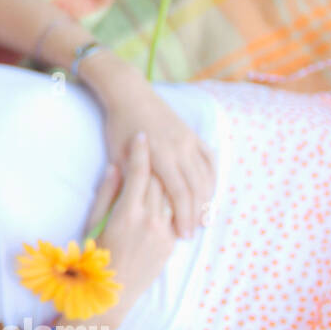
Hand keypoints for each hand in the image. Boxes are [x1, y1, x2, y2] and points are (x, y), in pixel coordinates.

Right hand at [83, 134, 177, 309]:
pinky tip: (174, 187)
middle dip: (157, 159)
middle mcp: (150, 221)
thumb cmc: (94, 257)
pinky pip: (177, 213)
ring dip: (169, 177)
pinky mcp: (171, 244)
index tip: (140, 135)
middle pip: (160, 180)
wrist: (112, 294)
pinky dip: (177, 198)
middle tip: (154, 142)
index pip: (139, 174)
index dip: (140, 152)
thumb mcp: (94, 223)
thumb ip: (107, 194)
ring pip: (173, 195)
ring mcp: (164, 233)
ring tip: (166, 161)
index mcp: (127, 214)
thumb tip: (117, 168)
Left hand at [98, 78, 215, 238]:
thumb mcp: (119, 156)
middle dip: (196, 214)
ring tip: (201, 219)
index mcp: (160, 155)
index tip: (182, 234)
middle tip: (191, 233)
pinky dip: (211, 179)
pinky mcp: (193, 135)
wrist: (130, 95)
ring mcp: (189, 141)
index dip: (183, 217)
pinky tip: (208, 194)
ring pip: (206, 176)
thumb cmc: (119, 127)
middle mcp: (180, 148)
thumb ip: (131, 180)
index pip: (179, 194)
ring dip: (206, 199)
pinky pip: (209, 160)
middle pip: (196, 189)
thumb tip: (138, 208)